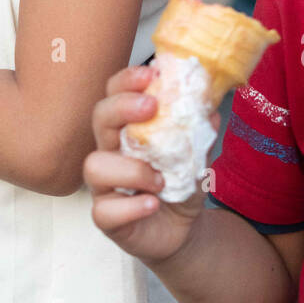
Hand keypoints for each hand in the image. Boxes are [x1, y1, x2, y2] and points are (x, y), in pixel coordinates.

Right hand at [83, 64, 217, 264]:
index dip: (127, 80)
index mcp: (128, 129)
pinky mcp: (106, 217)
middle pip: (98, 118)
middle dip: (122, 107)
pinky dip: (131, 206)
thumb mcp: (197, 155)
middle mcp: (110, 151)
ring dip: (131, 169)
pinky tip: (152, 204)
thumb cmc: (181, 185)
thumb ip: (200, 132)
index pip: (115, 94)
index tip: (151, 72)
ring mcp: (104, 185)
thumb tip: (210, 107)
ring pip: (94, 166)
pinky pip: (104, 210)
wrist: (185, 230)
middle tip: (152, 106)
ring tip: (160, 180)